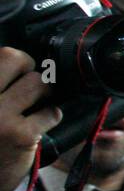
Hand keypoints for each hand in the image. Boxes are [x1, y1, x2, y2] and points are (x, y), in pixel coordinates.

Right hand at [0, 48, 62, 190]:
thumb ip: (1, 87)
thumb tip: (25, 61)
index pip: (4, 54)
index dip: (18, 61)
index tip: (20, 73)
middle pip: (17, 59)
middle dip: (31, 71)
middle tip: (32, 87)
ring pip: (38, 83)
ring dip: (44, 94)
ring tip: (35, 107)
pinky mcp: (20, 135)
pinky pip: (51, 112)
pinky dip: (51, 116)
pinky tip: (39, 126)